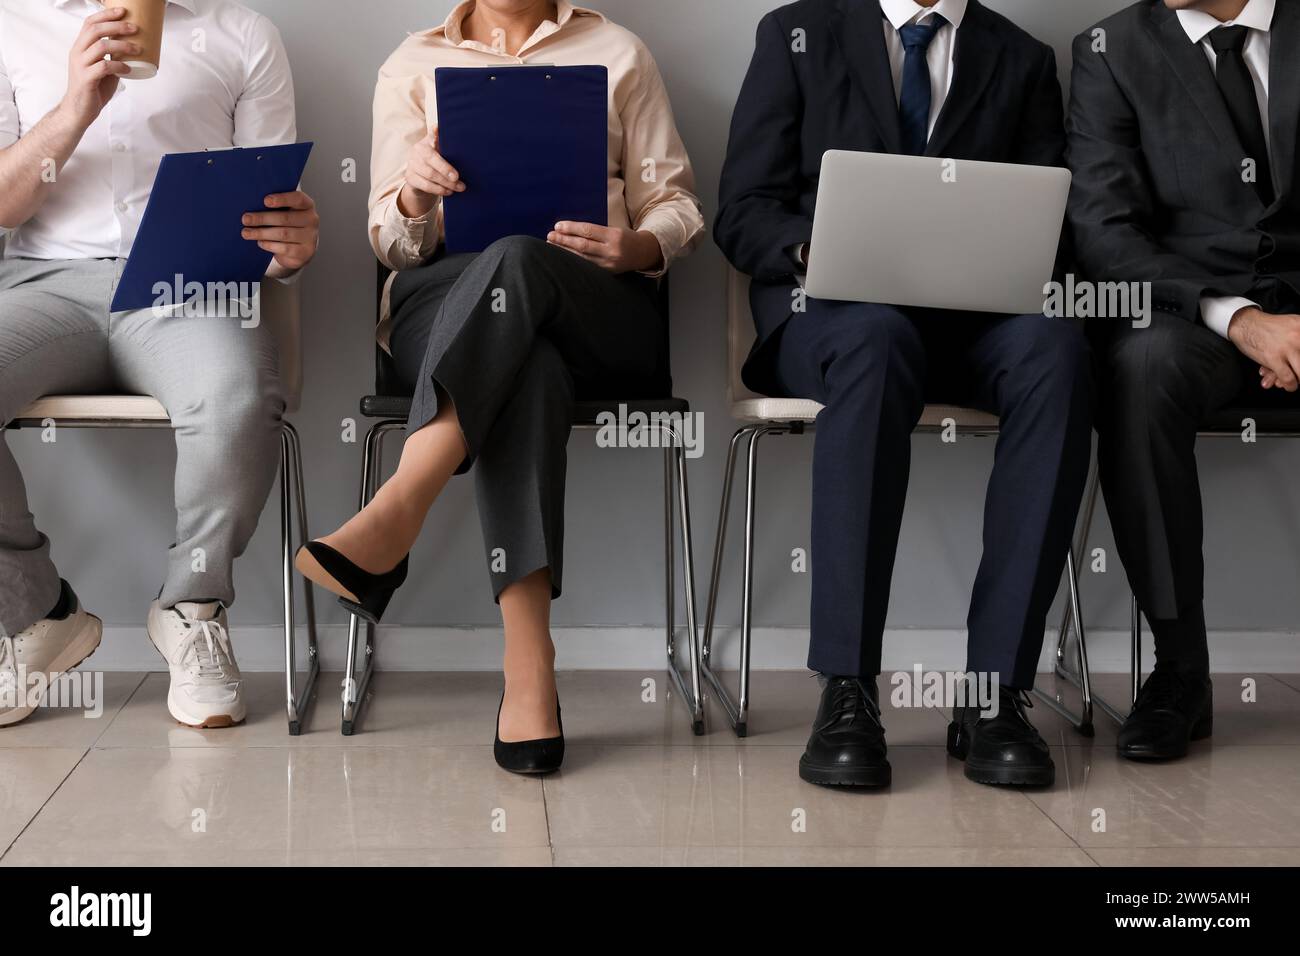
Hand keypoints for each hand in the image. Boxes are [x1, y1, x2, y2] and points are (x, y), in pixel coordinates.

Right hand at [58, 7, 136, 129]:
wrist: (79, 110)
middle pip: (95, 30)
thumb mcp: (103, 68)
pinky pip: (104, 67)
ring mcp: (80, 65)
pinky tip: (128, 68)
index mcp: (80, 47)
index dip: (105, 15)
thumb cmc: (93, 88)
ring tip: (138, 49)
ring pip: (100, 46)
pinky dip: (119, 66)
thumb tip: (134, 47)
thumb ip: (112, 57)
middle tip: (134, 28)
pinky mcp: (86, 79)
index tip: (123, 10)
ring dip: (122, 45)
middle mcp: (77, 52)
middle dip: (116, 26)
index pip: (89, 23)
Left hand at [243, 191, 319, 275]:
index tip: (265, 201)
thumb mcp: (285, 211)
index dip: (282, 199)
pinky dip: (270, 245)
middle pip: (286, 218)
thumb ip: (274, 205)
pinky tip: (260, 242)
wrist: (299, 248)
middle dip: (263, 218)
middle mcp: (312, 220)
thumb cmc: (287, 224)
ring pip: (283, 234)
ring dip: (262, 233)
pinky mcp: (305, 252)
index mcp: (307, 205)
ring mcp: (310, 237)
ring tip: (246, 233)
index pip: (297, 199)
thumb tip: (252, 203)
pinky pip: (285, 248)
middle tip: (246, 219)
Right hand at [397, 127, 463, 218]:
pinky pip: (426, 185)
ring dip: (446, 183)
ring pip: (430, 174)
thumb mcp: (443, 154)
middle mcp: (417, 149)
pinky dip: (439, 189)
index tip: (438, 128)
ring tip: (459, 187)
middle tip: (458, 178)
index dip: (434, 131)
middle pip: (431, 158)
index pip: (431, 134)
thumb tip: (467, 149)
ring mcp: (412, 163)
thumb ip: (451, 150)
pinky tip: (448, 191)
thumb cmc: (437, 164)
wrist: (420, 179)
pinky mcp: (410, 177)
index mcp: (428, 141)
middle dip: (446, 169)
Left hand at [547, 223, 662, 273]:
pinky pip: (586, 266)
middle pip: (583, 245)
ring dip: (565, 251)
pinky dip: (573, 260)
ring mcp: (609, 264)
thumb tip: (570, 230)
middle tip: (550, 236)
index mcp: (614, 236)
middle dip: (564, 240)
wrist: (642, 253)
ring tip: (552, 245)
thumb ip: (595, 231)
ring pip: (582, 257)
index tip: (558, 226)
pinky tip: (563, 257)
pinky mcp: (607, 273)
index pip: (588, 231)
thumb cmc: (625, 237)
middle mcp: (611, 251)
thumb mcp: (614, 229)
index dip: (571, 228)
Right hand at [1227, 307, 1299, 391]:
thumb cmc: (1268, 327)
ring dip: (1298, 380)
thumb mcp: (1294, 325)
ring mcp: (1287, 348)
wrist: (1246, 324)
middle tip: (1298, 374)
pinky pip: (1288, 379)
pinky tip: (1287, 385)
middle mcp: (1299, 336)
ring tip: (1295, 382)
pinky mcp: (1274, 358)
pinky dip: (1290, 385)